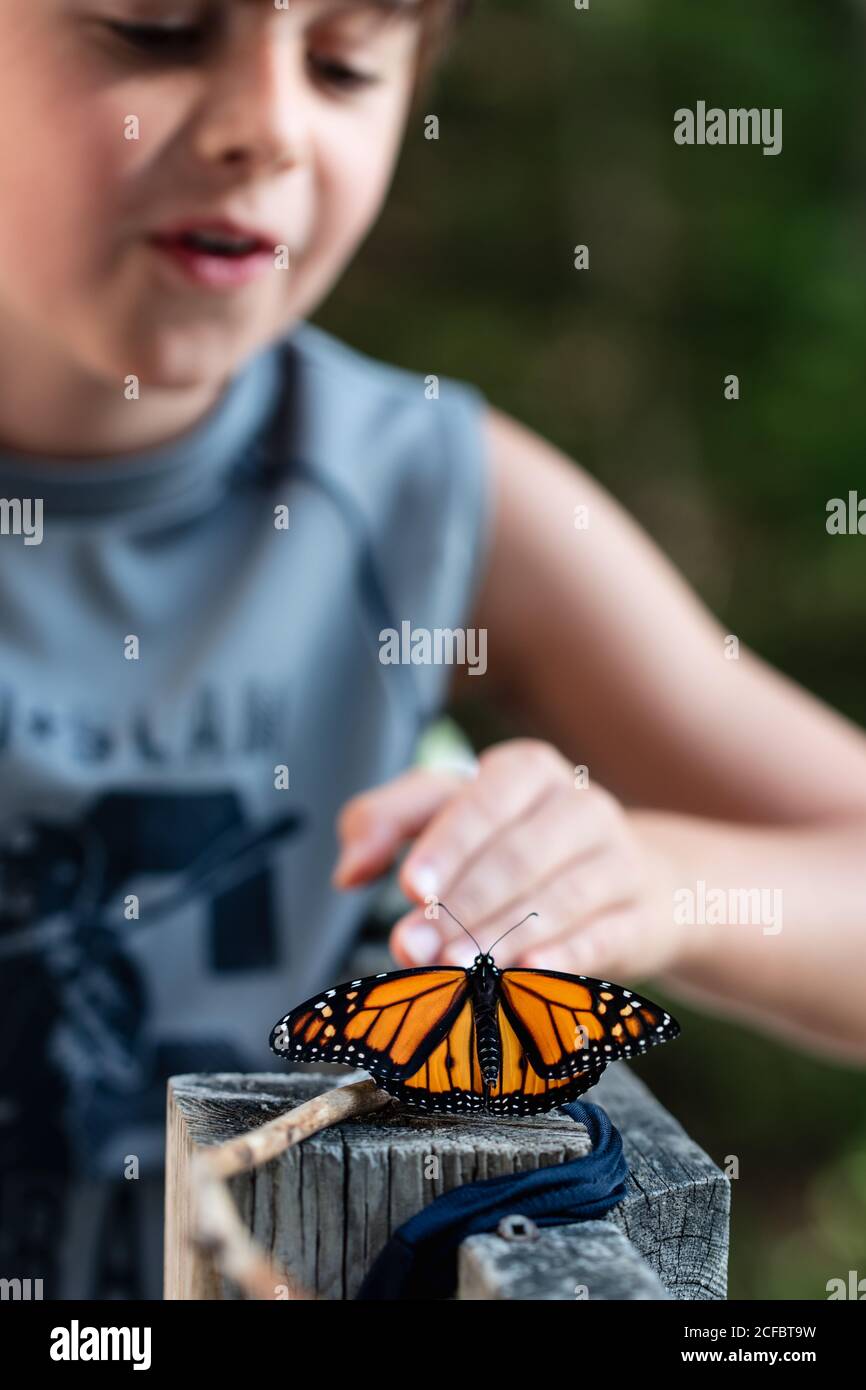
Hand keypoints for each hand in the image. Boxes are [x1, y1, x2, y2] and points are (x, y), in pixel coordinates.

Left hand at [332, 738, 685, 981]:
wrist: (636, 882)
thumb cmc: (520, 843)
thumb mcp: (452, 816)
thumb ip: (387, 823)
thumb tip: (348, 871)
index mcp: (527, 770)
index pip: (485, 801)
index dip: (448, 845)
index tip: (411, 888)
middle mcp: (579, 805)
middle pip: (519, 853)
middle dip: (462, 905)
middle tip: (413, 946)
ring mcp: (619, 859)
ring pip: (560, 896)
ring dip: (501, 936)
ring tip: (454, 968)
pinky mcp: (642, 916)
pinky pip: (605, 934)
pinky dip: (565, 956)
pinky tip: (527, 974)